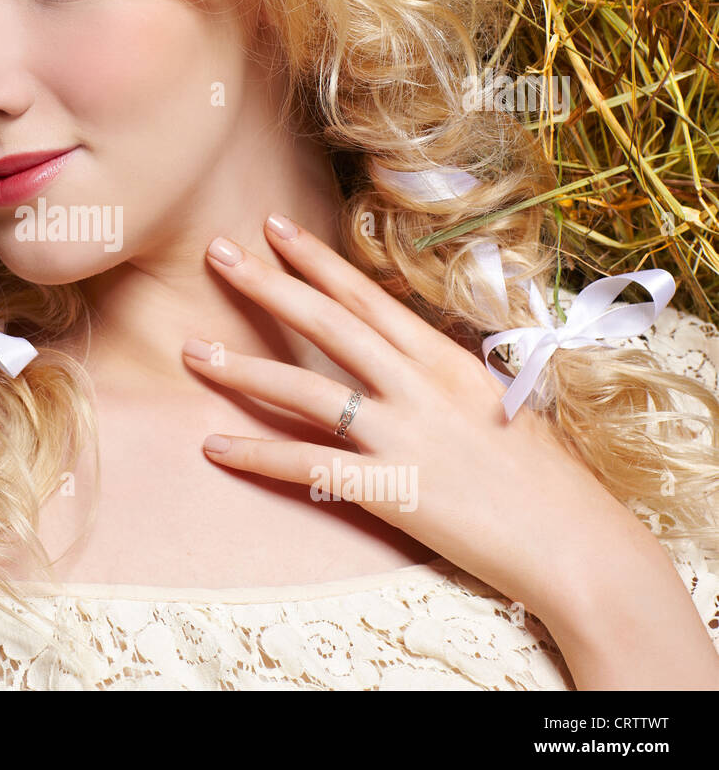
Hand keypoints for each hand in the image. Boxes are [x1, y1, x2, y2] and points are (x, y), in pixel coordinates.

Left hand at [180, 213, 688, 630]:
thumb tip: (405, 351)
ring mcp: (401, 436)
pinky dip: (256, 456)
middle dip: (268, 284)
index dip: (316, 261)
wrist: (576, 542)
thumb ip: (444, 373)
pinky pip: (306, 467)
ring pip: (306, 389)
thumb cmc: (543, 474)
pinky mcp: (389, 489)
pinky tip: (213, 446)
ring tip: (192, 349)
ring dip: (244, 367)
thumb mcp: (498, 400)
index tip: (273, 228)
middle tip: (216, 252)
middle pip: (328, 324)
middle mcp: (418, 386)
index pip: (367, 298)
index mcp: (445, 359)